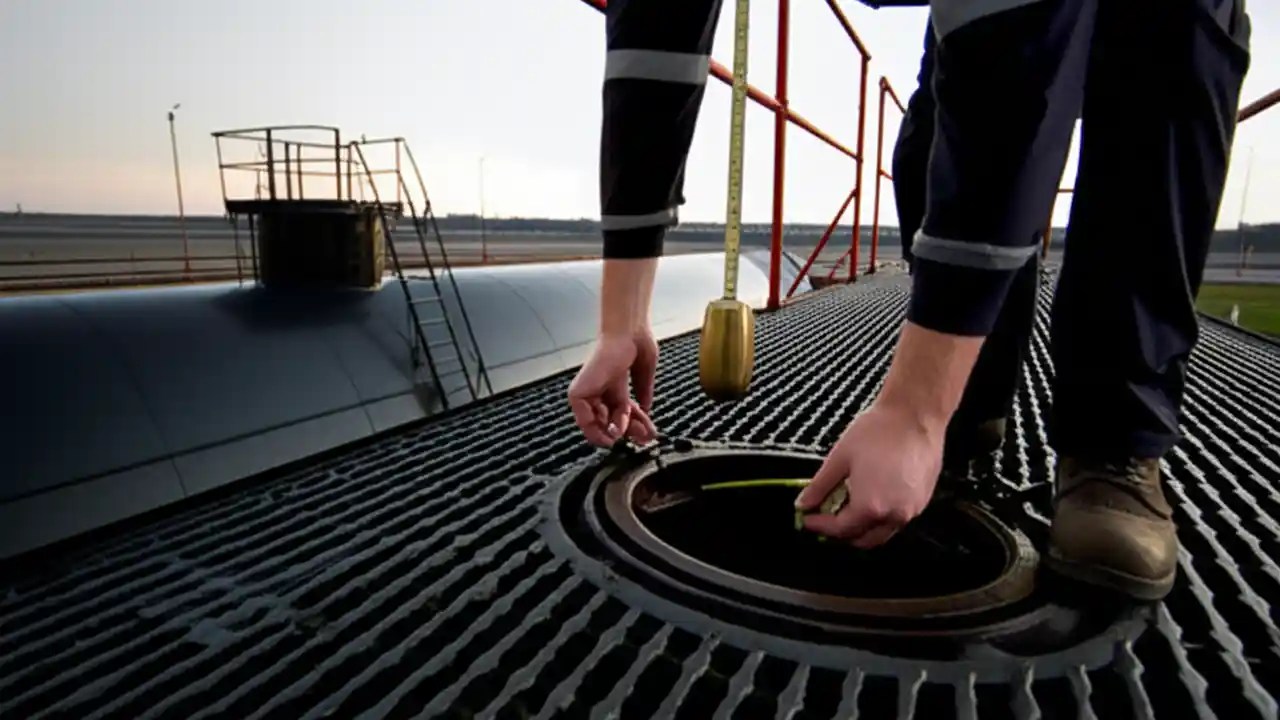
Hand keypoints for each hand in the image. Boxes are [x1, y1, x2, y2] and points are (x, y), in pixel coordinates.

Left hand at [568, 330, 658, 446]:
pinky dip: (598, 428)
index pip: (619, 414)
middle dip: (628, 431)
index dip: (633, 425)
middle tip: (644, 438)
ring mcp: (588, 391)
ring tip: (629, 434)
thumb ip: (642, 395)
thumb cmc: (638, 346)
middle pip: (609, 422)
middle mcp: (599, 390)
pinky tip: (614, 430)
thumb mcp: (643, 377)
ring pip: (596, 425)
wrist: (631, 333)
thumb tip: (646, 412)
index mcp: (613, 386)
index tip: (647, 434)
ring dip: (615, 432)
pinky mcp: (579, 392)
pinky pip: (584, 419)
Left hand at [794, 401, 944, 547]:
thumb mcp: (840, 458)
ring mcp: (912, 510)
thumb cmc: (879, 431)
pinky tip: (870, 498)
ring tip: (847, 507)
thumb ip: (820, 486)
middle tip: (825, 516)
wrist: (916, 415)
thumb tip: (803, 504)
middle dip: (841, 532)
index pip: (840, 529)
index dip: (819, 525)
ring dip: (862, 528)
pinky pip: (897, 521)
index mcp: (870, 507)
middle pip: (862, 539)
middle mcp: (894, 515)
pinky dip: (881, 518)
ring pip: (881, 533)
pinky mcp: (922, 502)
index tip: (807, 518)